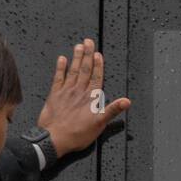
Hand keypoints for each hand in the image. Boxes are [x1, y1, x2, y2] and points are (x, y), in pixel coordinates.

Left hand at [36, 38, 130, 157]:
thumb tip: (126, 102)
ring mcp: (66, 92)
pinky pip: (58, 78)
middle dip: (87, 54)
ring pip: (73, 70)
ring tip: (79, 46)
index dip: (98, 65)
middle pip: (85, 69)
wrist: (54, 139)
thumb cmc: (77, 134)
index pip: (96, 77)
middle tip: (88, 41)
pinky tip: (61, 59)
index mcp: (90, 98)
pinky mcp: (54, 95)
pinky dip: (60, 68)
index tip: (98, 54)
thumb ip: (112, 110)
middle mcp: (79, 91)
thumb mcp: (99, 124)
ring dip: (76, 57)